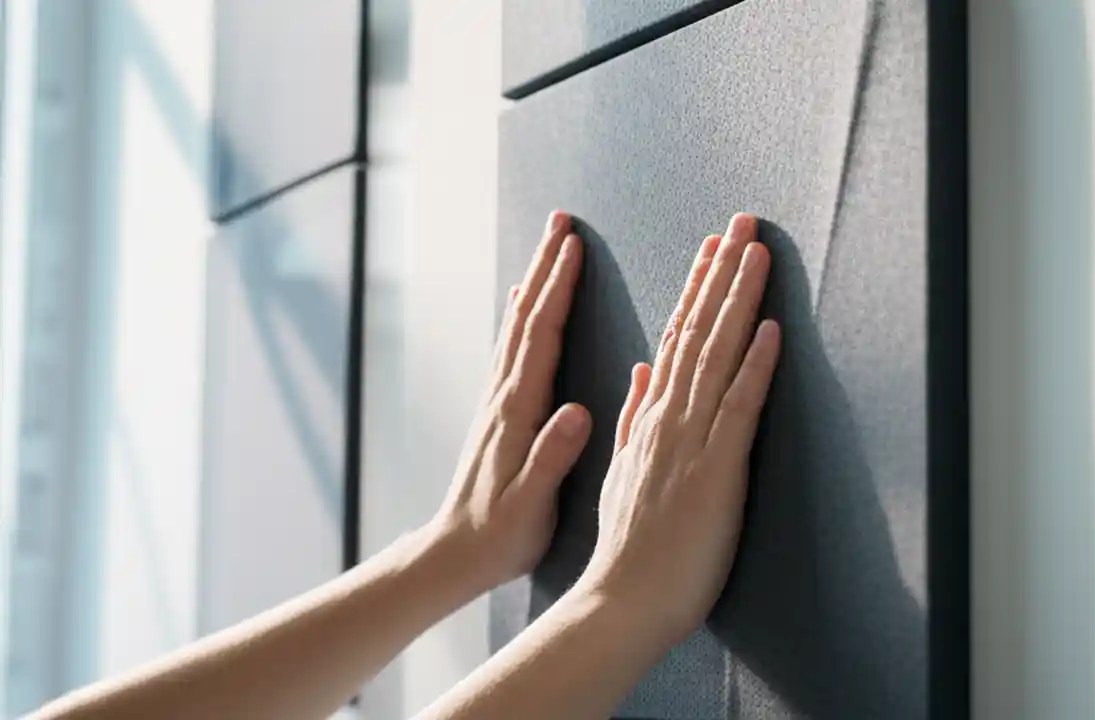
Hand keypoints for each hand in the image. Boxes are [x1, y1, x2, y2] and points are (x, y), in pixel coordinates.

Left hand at [433, 210, 590, 588]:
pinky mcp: (499, 411)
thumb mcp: (530, 506)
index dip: (559, 290)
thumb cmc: (497, 536)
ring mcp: (498, 401)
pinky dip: (523, 313)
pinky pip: (513, 346)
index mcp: (517, 413)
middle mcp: (504, 397)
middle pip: (527, 317)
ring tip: (551, 246)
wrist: (453, 554)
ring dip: (536, 281)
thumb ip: (552, 458)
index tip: (575, 248)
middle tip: (562, 222)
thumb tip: (578, 412)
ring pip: (519, 326)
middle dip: (547, 267)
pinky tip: (525, 300)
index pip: (541, 338)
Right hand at [577, 213, 780, 643]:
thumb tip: (642, 371)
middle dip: (721, 272)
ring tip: (756, 253)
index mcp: (650, 419)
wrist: (621, 601)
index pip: (675, 338)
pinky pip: (738, 407)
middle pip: (697, 331)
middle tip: (742, 223)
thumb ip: (632, 418)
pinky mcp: (715, 469)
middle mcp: (668, 417)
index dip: (697, 289)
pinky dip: (755, 366)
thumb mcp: (621, 473)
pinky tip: (770, 329)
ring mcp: (689, 440)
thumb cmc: (628, 548)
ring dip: (738, 300)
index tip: (711, 249)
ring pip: (716, 355)